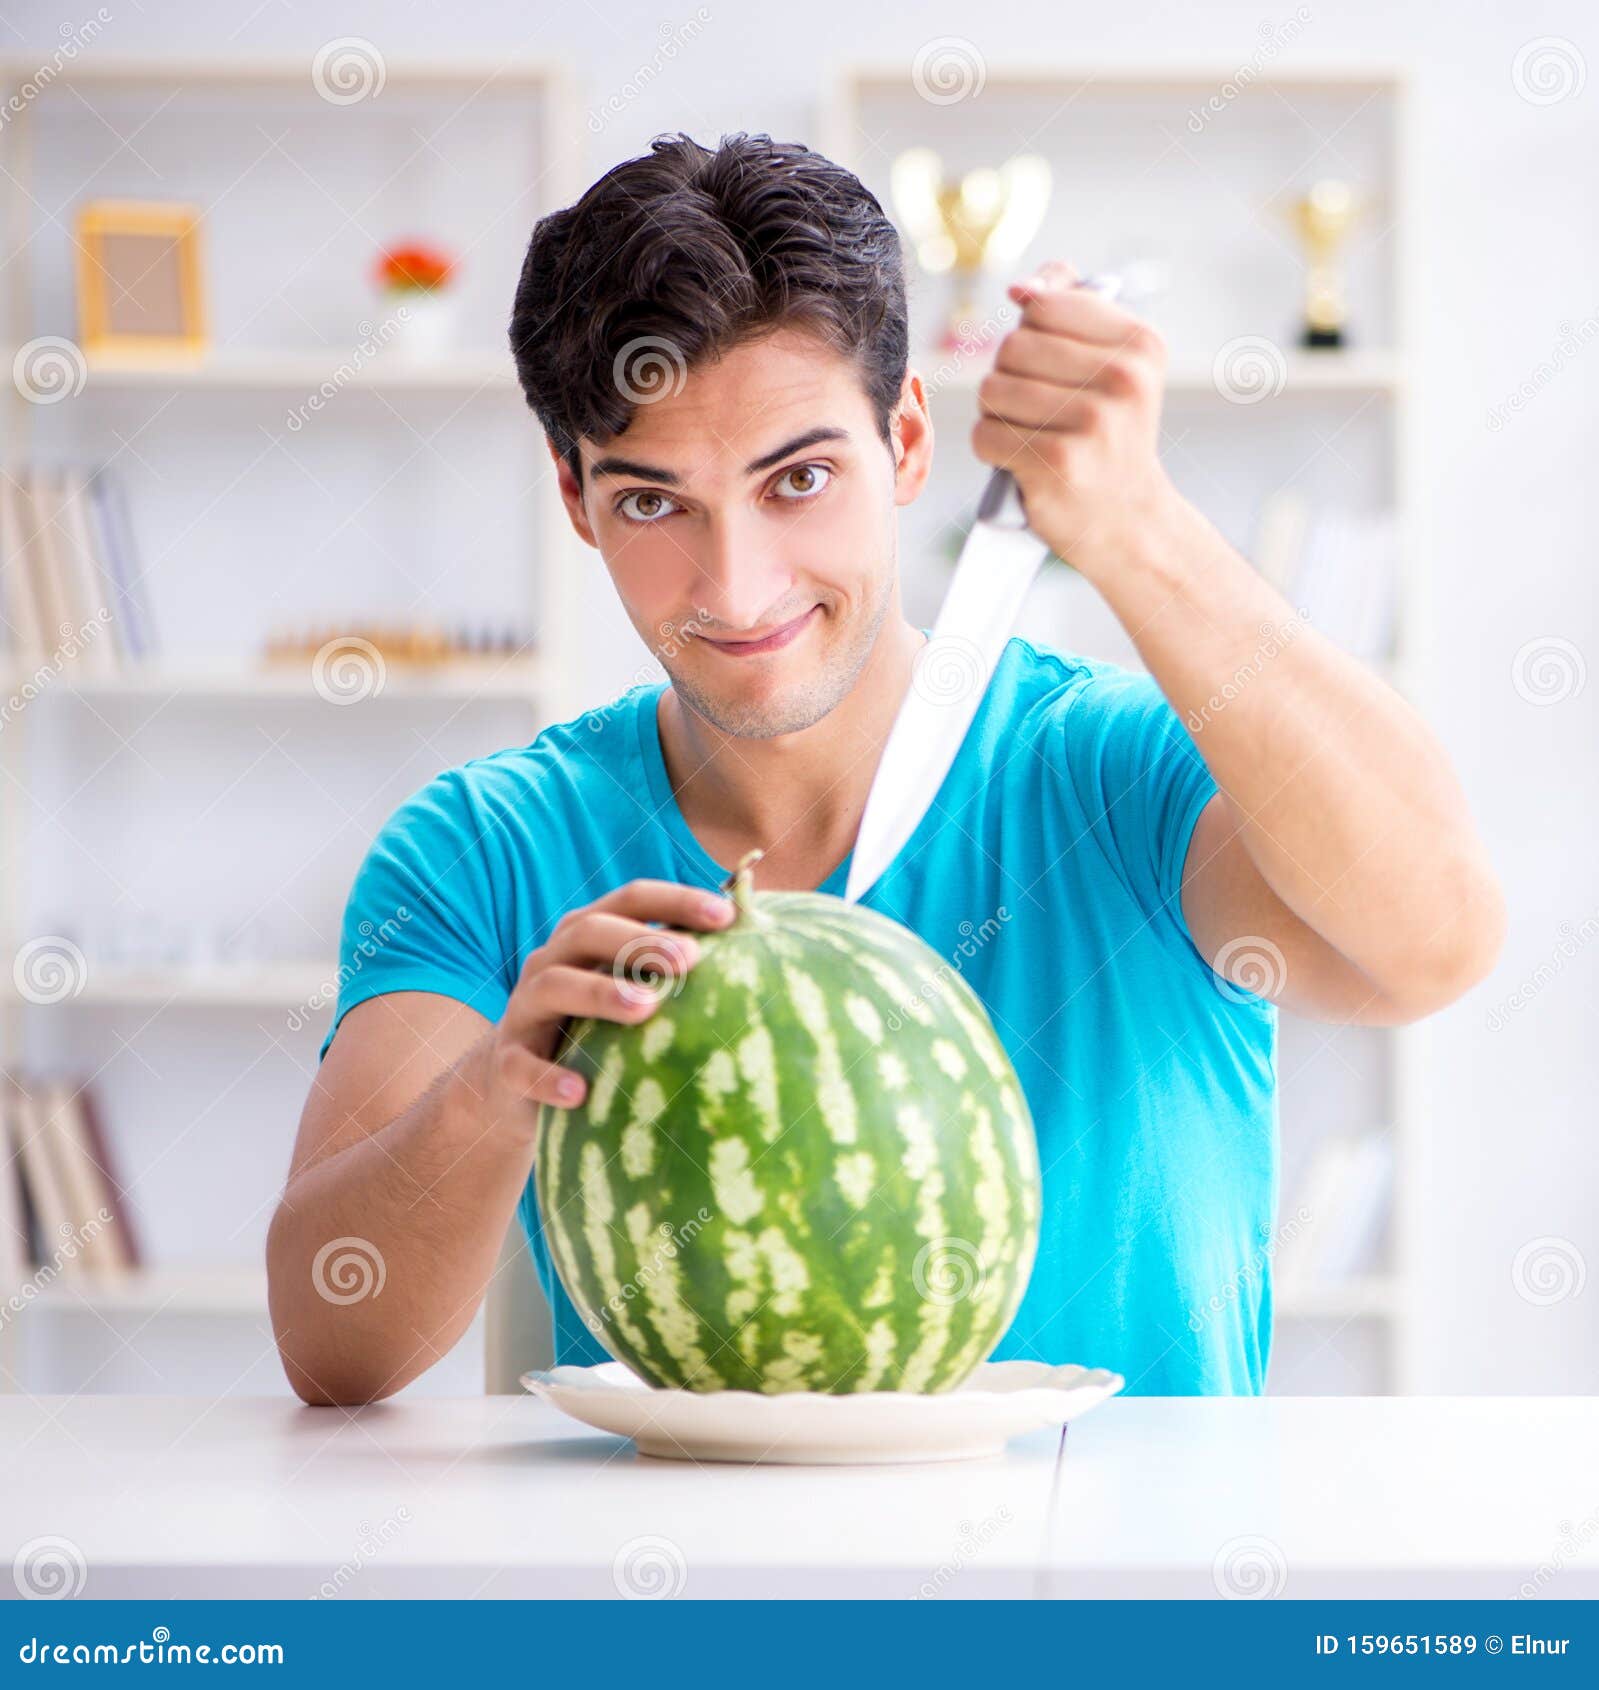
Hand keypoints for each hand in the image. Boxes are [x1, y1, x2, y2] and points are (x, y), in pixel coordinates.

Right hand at [488, 878, 734, 1124]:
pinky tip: (581, 1092)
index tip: (728, 915)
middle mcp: (552, 960)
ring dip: (601, 993)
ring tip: (646, 1009)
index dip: (676, 900)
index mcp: (587, 935)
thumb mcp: (628, 992)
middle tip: (690, 959)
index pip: (630, 897)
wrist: (511, 1086)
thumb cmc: (595, 1030)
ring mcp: (524, 1009)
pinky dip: (549, 1078)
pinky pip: (521, 1066)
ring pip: (557, 987)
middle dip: (640, 940)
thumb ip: (673, 968)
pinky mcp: (506, 1062)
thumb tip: (759, 945)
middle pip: (589, 930)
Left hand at [971, 257, 1181, 579]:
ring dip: (997, 414)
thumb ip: (1073, 310)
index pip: (1044, 304)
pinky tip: (1020, 461)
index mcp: (1139, 345)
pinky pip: (986, 435)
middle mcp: (1123, 379)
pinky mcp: (1055, 463)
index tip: (1050, 365)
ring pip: (993, 389)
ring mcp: (1091, 422)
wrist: (1129, 521)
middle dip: (1009, 376)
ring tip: (1028, 433)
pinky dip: (992, 449)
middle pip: (1012, 346)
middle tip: (1035, 408)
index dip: (1030, 333)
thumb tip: (1023, 287)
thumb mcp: (1115, 366)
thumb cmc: (1110, 437)